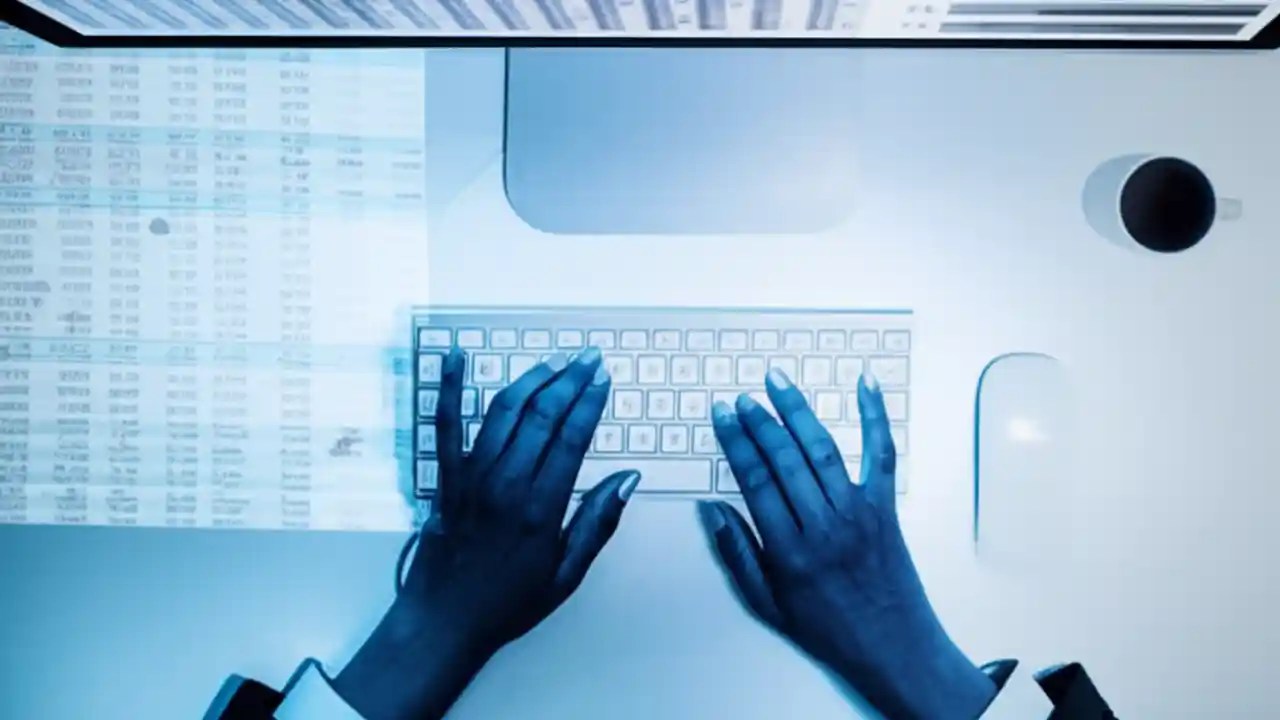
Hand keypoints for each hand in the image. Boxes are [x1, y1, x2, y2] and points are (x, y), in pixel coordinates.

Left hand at [334, 347, 640, 719]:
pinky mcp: (444, 479)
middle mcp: (506, 484)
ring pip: (503, 411)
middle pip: (542, 416)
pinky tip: (453, 356)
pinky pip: (444, 425)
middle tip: (587, 358)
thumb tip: (628, 478)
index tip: (604, 378)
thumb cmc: (509, 602)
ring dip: (530, 379)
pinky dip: (448, 388)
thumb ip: (598, 522)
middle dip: (569, 380)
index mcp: (541, 508)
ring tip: (552, 361)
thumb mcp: (567, 574)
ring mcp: (471, 478)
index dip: (590, 401)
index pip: (572, 437)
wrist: (444, 621)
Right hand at [701, 369, 995, 719]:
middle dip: (759, 421)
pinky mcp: (885, 507)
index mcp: (790, 552)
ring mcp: (858, 513)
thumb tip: (712, 509)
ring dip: (798, 410)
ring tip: (777, 381)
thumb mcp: (767, 603)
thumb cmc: (828, 629)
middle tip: (742, 397)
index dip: (735, 442)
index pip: (755, 481)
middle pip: (785, 459)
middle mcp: (823, 526)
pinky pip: (881, 453)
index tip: (722, 416)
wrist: (894, 648)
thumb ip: (737, 554)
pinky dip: (875, 415)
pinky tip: (865, 383)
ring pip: (822, 449)